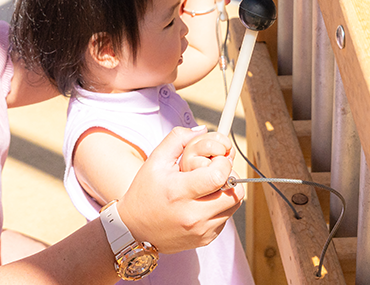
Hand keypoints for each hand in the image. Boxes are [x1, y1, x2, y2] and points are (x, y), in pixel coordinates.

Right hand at [116, 127, 243, 254]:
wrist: (135, 229)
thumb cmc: (144, 192)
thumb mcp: (155, 160)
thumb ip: (178, 139)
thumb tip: (203, 130)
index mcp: (178, 191)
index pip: (219, 176)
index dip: (223, 162)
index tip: (216, 158)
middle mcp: (192, 215)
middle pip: (234, 191)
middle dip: (229, 176)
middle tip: (214, 171)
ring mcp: (201, 230)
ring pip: (234, 205)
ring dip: (227, 191)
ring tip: (208, 186)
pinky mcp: (207, 239)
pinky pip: (226, 217)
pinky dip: (220, 206)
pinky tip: (202, 202)